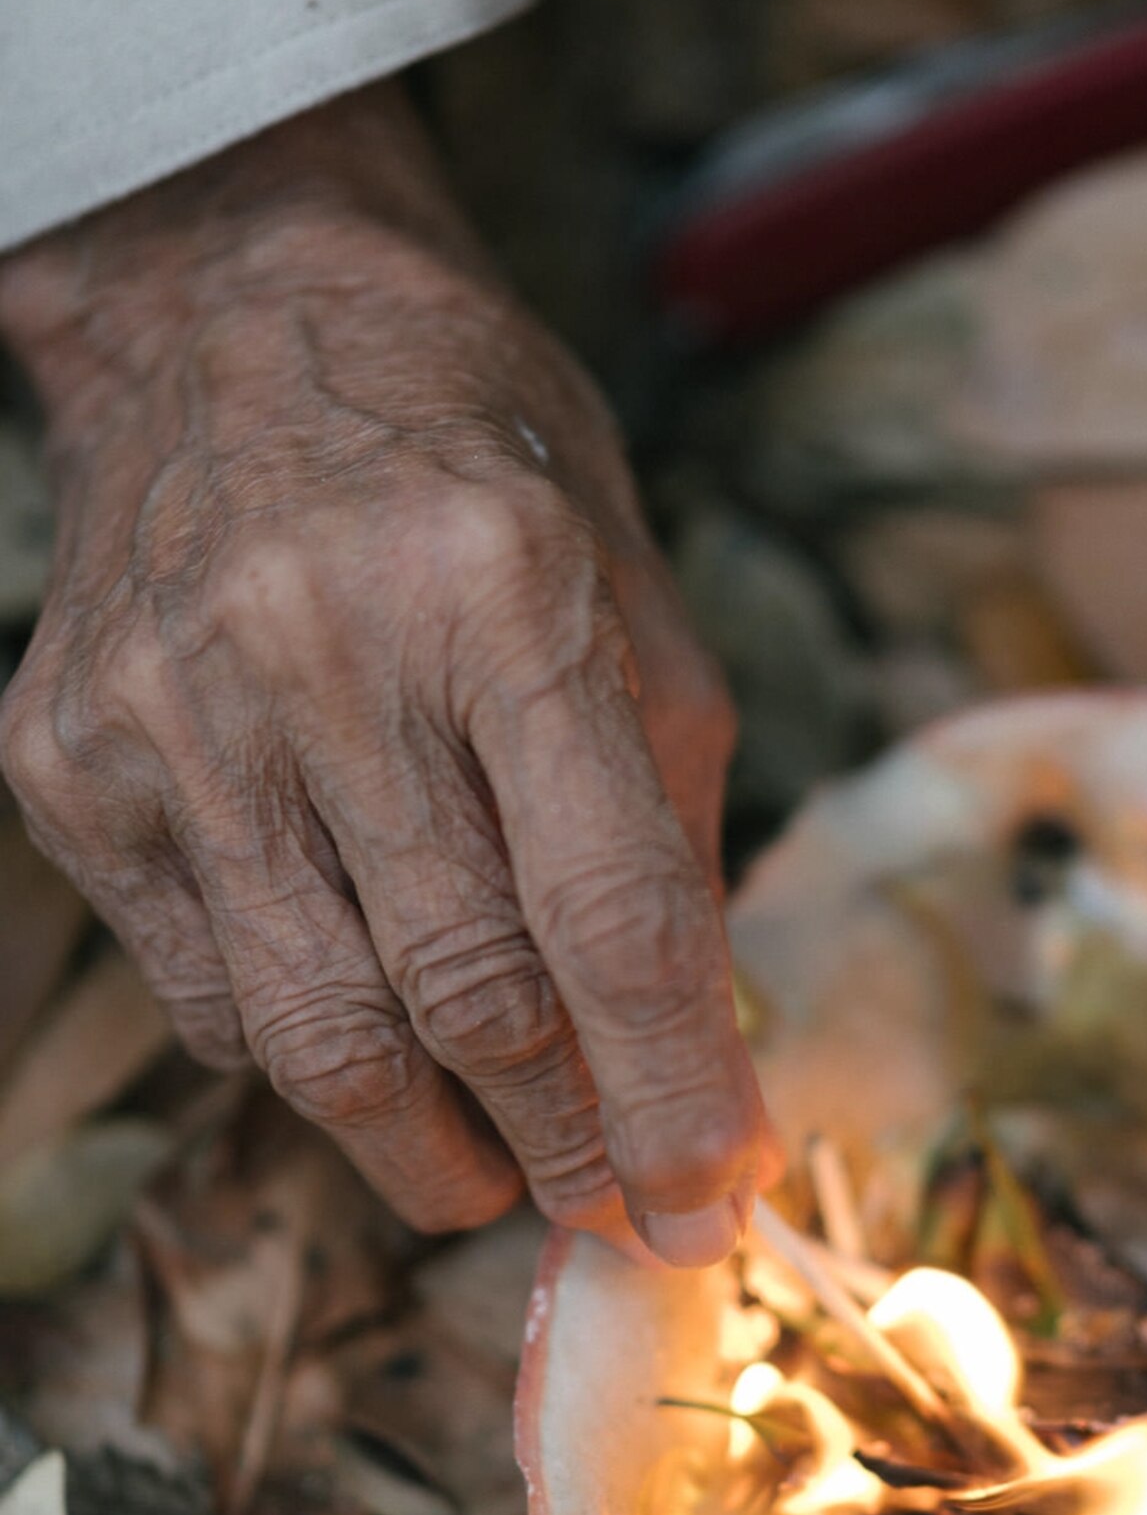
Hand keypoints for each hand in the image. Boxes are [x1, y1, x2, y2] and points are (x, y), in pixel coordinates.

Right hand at [0, 84, 766, 1254]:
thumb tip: (699, 1059)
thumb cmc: (480, 458)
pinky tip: (369, 1045)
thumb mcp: (631, 593)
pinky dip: (304, 1054)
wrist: (234, 312)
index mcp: (503, 590)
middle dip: (564, 1141)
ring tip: (495, 1179)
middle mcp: (322, 651)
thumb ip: (670, 822)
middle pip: (469, 996)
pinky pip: (206, 992)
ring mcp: (171, 714)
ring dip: (429, 1151)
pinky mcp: (65, 760)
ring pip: (320, 1034)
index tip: (713, 1198)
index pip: (607, 912)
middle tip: (618, 1201)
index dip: (671, 1088)